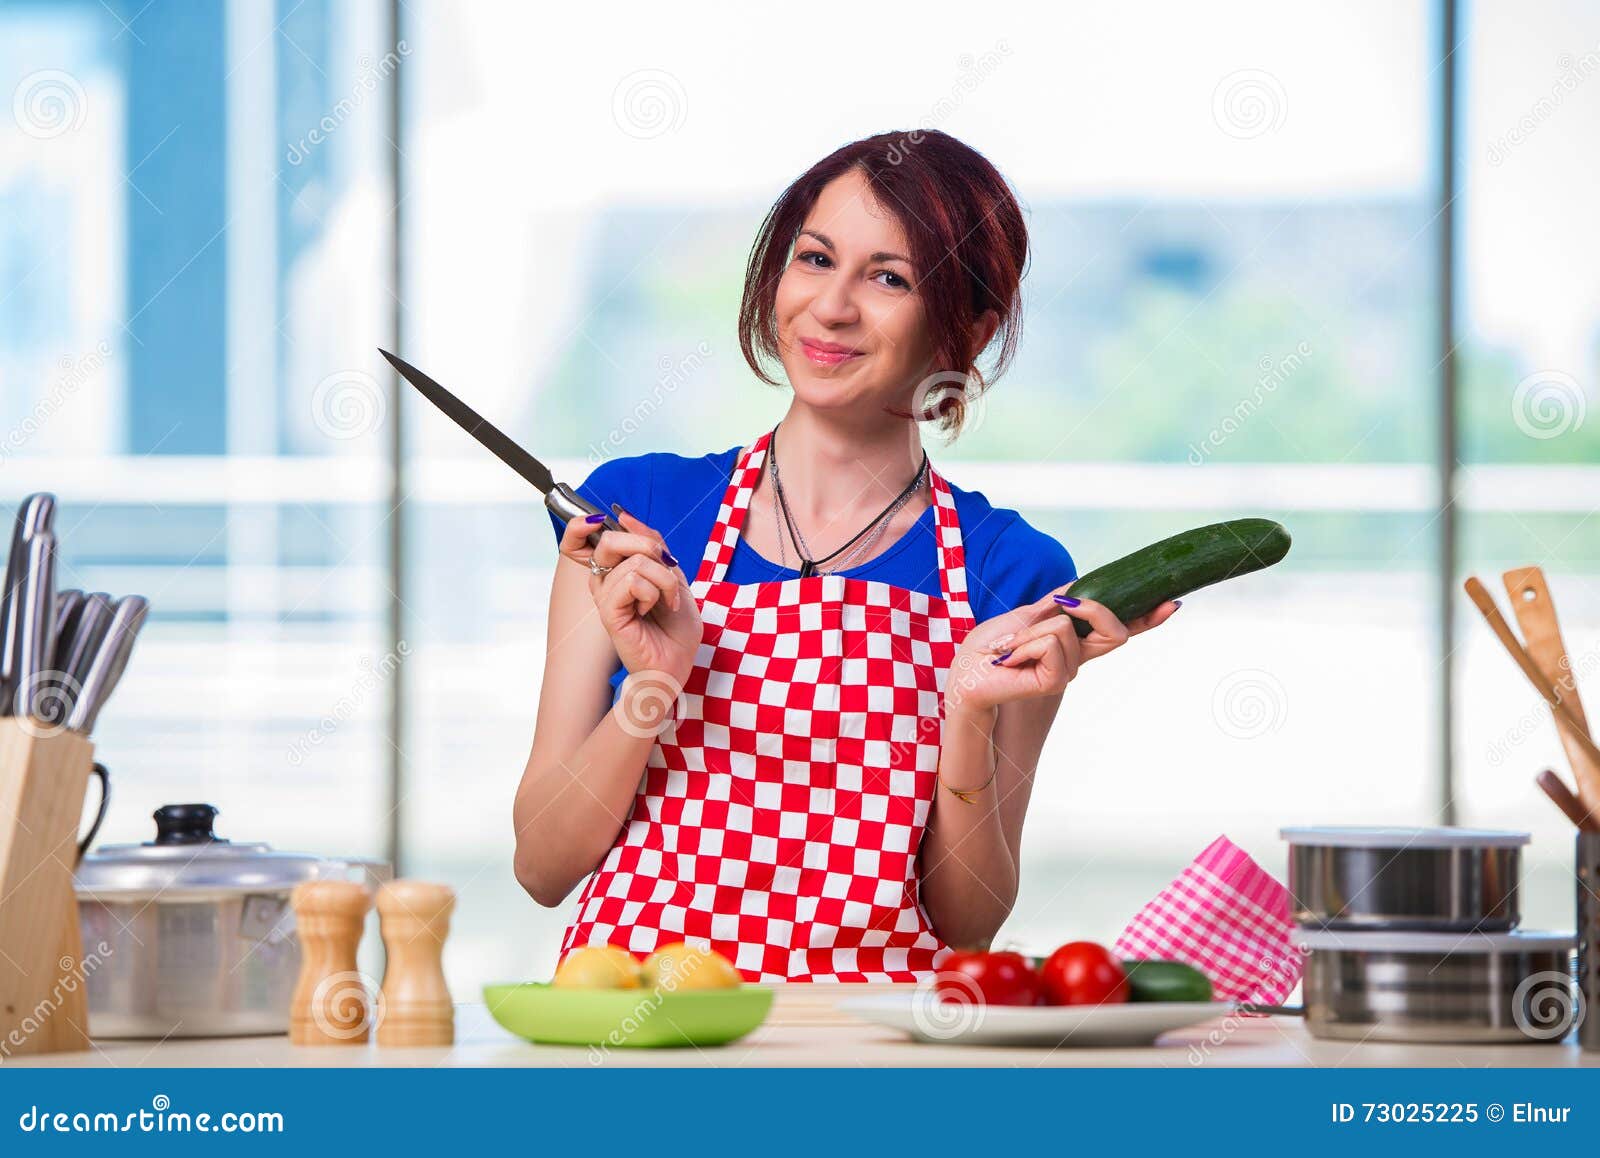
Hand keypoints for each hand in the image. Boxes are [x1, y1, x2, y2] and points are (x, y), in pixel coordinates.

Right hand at [558, 506, 701, 684]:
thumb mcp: (672, 573)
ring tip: (667, 600)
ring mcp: (604, 597)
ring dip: (664, 579)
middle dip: (647, 545)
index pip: (582, 536)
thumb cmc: (676, 626)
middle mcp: (603, 581)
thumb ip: (652, 544)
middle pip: (610, 539)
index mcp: (614, 570)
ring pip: (634, 562)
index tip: (610, 516)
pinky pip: (631, 582)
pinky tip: (653, 609)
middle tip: (667, 567)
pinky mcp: (609, 613)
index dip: (582, 523)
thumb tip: (625, 516)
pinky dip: (654, 592)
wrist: (678, 663)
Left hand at [944, 584, 1179, 714]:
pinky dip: (1025, 641)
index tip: (1173, 601)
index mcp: (1074, 641)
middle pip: (1115, 629)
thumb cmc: (989, 647)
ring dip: (1031, 630)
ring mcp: (1069, 672)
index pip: (1119, 630)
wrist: (965, 674)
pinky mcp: (1056, 681)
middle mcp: (1078, 658)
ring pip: (1067, 627)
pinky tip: (1010, 659)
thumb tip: (1078, 584)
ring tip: (1012, 647)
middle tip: (1058, 605)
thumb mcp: (1025, 614)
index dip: (1147, 619)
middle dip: (1093, 607)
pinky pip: (1052, 641)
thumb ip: (1055, 605)